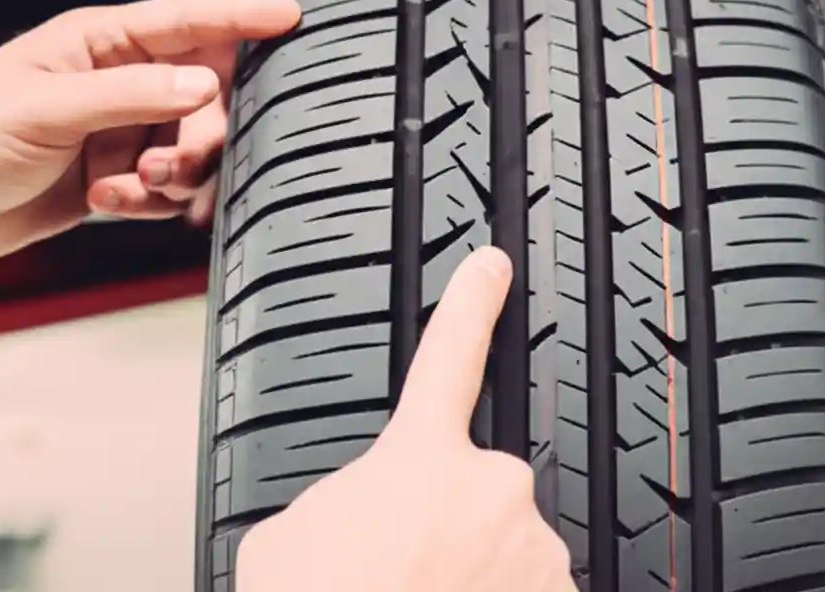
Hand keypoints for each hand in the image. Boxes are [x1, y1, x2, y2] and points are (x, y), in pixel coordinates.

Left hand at [0, 0, 300, 274]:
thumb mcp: (49, 107)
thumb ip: (132, 95)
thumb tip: (206, 85)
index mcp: (99, 43)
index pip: (186, 23)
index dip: (241, 18)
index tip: (291, 17)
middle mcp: (118, 83)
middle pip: (202, 105)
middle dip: (194, 142)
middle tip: (164, 169)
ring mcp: (119, 131)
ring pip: (190, 152)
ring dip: (169, 178)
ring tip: (124, 188)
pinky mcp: (116, 176)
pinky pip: (165, 189)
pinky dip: (146, 201)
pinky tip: (105, 202)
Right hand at [237, 248, 575, 591]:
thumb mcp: (291, 539)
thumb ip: (345, 501)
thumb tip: (362, 518)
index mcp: (421, 458)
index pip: (450, 355)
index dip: (473, 303)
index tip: (494, 265)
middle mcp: (493, 490)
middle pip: (477, 488)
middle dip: (447, 524)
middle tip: (401, 571)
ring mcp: (533, 553)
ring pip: (505, 550)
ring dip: (470, 574)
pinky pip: (526, 591)